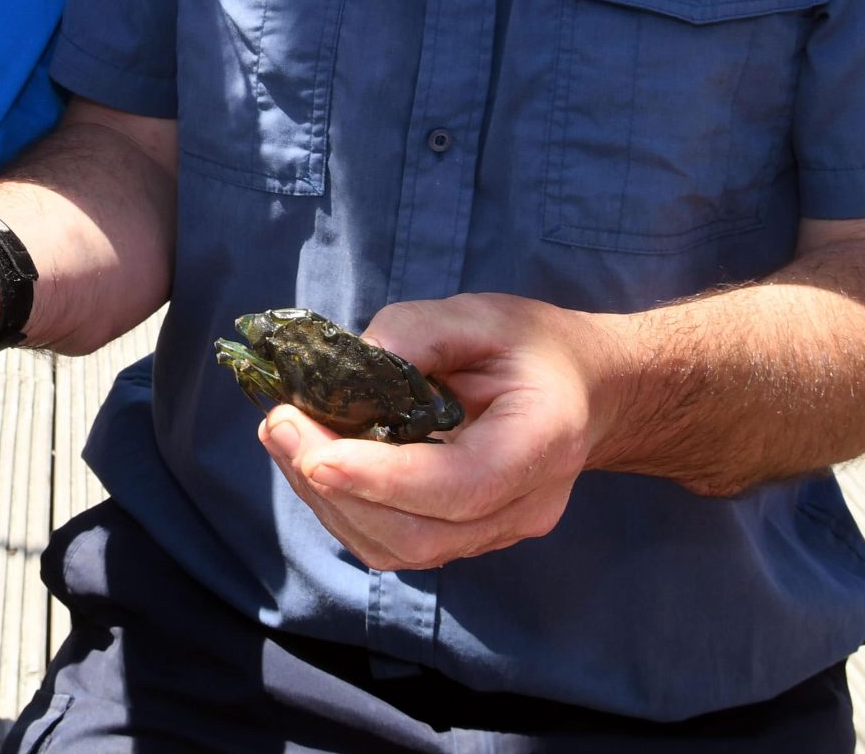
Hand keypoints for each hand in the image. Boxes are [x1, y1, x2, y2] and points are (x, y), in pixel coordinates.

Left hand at [255, 293, 607, 573]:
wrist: (583, 392)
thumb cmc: (533, 347)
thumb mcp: (482, 315)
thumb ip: (418, 330)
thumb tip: (349, 363)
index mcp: (542, 442)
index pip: (460, 486)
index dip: (381, 478)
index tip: (313, 450)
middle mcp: (524, 506)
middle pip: (420, 533)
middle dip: (336, 487)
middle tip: (280, 425)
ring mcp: (496, 533)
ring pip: (401, 549)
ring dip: (329, 501)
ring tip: (285, 438)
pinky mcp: (466, 538)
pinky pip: (397, 543)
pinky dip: (345, 508)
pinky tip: (315, 461)